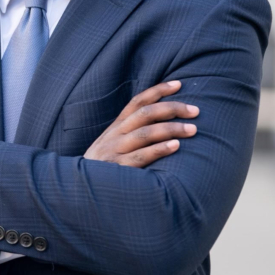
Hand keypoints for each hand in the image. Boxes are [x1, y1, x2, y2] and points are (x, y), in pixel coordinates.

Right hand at [83, 81, 197, 166]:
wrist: (78, 190)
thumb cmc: (103, 168)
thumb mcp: (111, 145)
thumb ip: (130, 134)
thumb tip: (160, 123)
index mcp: (116, 127)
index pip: (138, 102)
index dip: (158, 90)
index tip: (179, 84)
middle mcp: (115, 135)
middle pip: (145, 113)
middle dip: (172, 108)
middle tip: (195, 111)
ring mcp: (115, 151)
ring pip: (145, 133)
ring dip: (171, 128)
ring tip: (193, 129)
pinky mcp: (117, 169)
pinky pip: (140, 156)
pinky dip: (159, 149)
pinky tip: (175, 146)